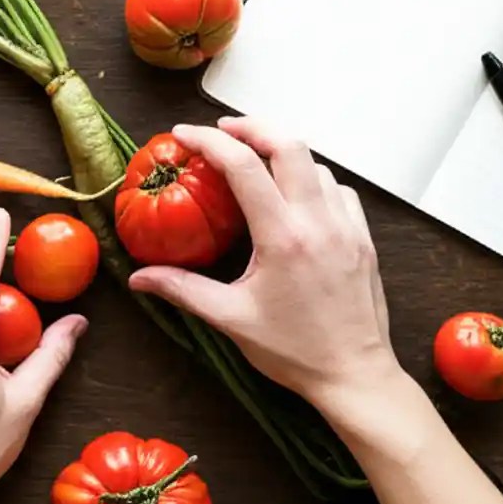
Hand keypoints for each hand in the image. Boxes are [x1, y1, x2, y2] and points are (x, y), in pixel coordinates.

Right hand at [129, 117, 396, 408]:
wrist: (354, 376)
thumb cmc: (294, 352)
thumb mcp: (231, 319)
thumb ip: (183, 290)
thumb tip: (139, 278)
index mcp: (283, 237)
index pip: (243, 166)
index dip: (209, 141)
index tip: (184, 135)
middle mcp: (319, 222)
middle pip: (289, 145)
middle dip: (253, 127)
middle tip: (223, 130)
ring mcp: (347, 227)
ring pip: (317, 165)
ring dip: (284, 153)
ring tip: (255, 159)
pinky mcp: (363, 239)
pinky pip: (339, 191)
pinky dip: (314, 179)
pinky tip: (296, 195)